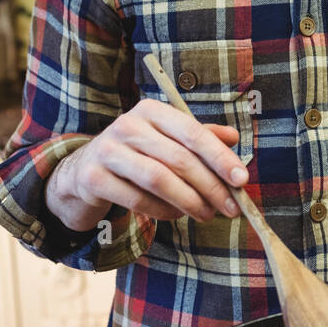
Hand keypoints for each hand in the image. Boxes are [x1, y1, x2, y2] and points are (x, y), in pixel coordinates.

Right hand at [44, 99, 249, 231]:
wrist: (84, 170)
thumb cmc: (137, 153)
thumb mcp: (167, 139)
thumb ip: (200, 137)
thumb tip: (233, 137)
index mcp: (151, 110)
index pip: (192, 132)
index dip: (220, 157)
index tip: (242, 180)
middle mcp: (127, 125)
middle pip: (179, 159)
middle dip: (211, 187)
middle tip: (230, 208)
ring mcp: (107, 150)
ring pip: (159, 180)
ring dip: (189, 202)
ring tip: (207, 214)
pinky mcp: (94, 177)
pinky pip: (138, 199)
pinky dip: (164, 211)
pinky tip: (177, 215)